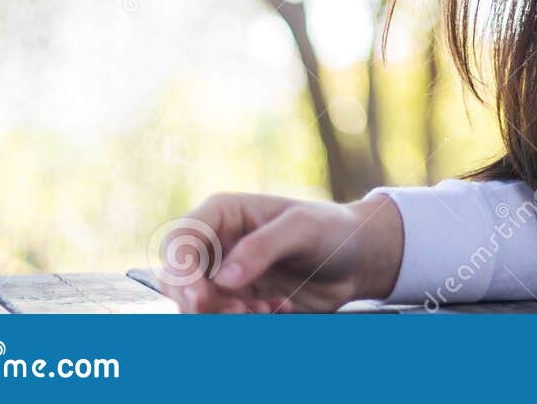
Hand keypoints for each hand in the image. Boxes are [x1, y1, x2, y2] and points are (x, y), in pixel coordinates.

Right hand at [156, 191, 403, 312]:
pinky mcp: (238, 301)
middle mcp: (216, 244)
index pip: (179, 240)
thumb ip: (264, 246)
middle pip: (178, 280)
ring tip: (264, 311)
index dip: (179, 270)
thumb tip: (223, 278)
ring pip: (196, 307)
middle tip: (240, 312)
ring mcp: (225, 275)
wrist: (358, 260)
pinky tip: (277, 310)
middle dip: (201, 303)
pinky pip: (223, 320)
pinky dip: (242, 324)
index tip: (199, 298)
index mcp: (223, 213)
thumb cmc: (332, 229)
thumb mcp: (304, 228)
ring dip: (223, 317)